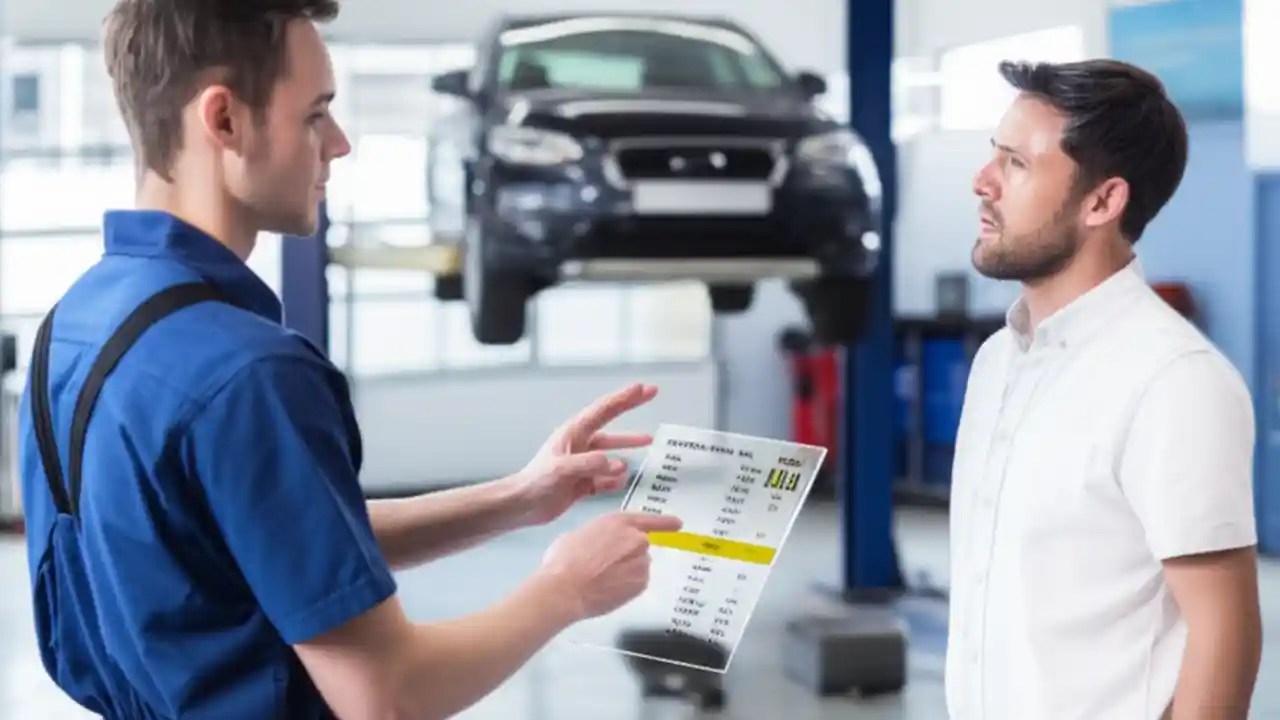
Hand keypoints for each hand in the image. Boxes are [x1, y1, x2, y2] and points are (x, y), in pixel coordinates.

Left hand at [510, 383, 658, 525]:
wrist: (521, 506)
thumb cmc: (536, 482)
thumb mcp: (563, 469)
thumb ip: (591, 464)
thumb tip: (620, 464)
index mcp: (574, 433)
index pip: (604, 410)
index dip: (625, 398)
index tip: (645, 388)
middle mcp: (580, 444)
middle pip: (611, 422)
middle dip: (630, 409)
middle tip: (651, 395)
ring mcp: (581, 463)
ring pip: (610, 451)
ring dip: (627, 446)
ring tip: (648, 442)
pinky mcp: (581, 482)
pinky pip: (604, 478)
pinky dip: (614, 479)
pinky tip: (622, 481)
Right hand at [539, 511, 683, 620]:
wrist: (564, 589)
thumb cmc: (563, 560)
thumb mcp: (581, 534)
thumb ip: (601, 534)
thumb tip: (602, 543)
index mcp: (619, 522)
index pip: (648, 520)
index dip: (664, 522)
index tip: (678, 524)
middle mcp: (636, 540)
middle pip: (639, 546)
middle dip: (626, 555)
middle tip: (603, 566)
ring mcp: (641, 563)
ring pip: (637, 566)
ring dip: (626, 571)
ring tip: (601, 580)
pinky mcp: (641, 584)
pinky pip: (636, 582)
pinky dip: (625, 586)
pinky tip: (606, 589)